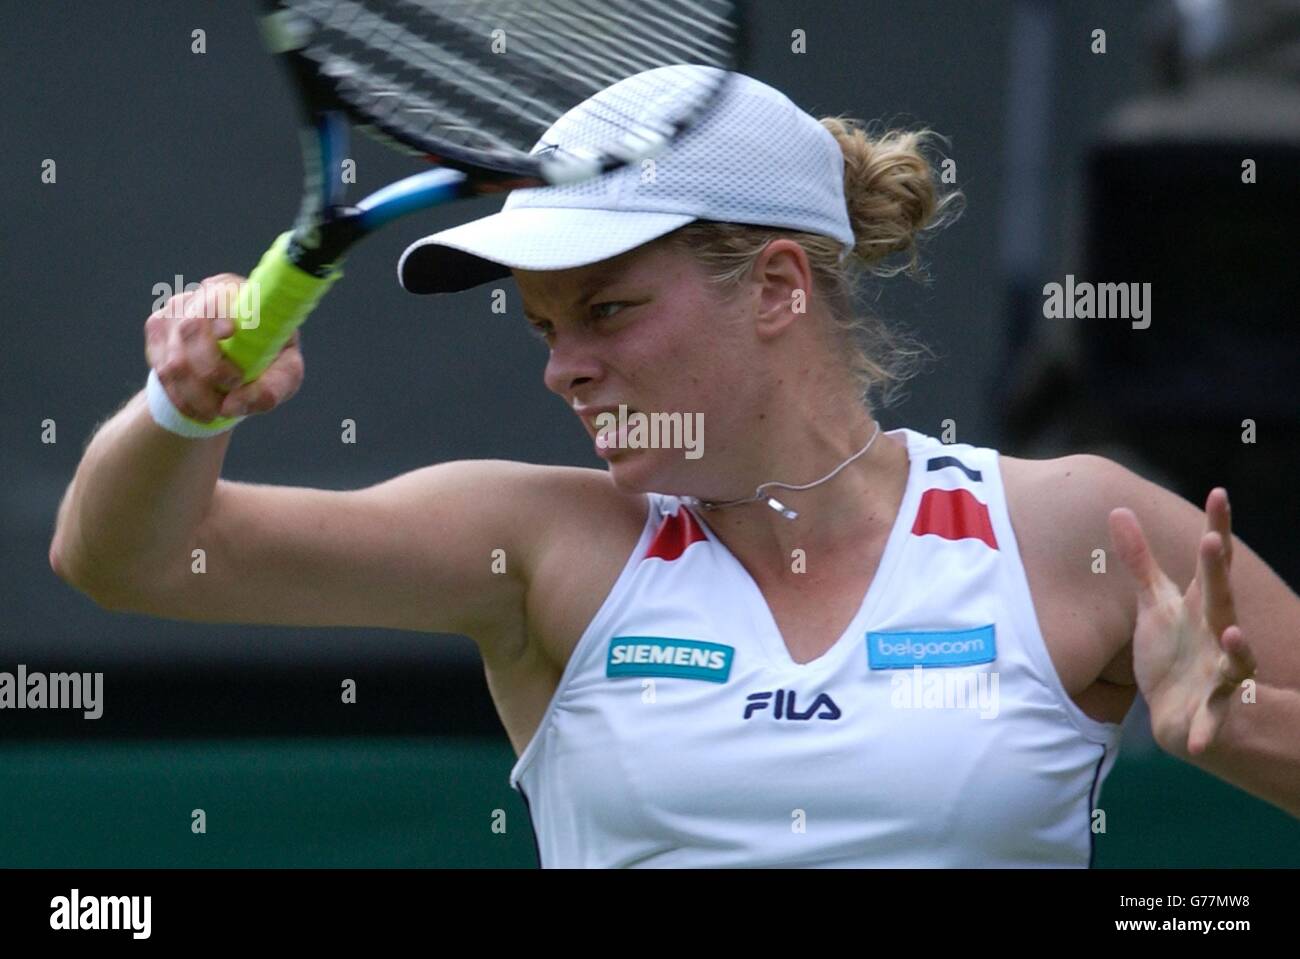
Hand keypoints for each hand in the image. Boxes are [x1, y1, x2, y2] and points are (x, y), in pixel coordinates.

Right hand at [144, 274, 304, 421]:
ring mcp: (174, 312)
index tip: (230, 332)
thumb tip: (231, 405)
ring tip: (215, 410)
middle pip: (190, 328)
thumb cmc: (270, 361)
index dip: (219, 312)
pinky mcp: (156, 332)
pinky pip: (161, 371)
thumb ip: (271, 388)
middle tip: (229, 395)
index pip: (220, 294)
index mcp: (239, 293)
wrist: (241, 365)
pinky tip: (198, 406)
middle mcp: (202, 296)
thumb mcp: (285, 374)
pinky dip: (180, 397)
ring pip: (173, 359)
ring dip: (195, 395)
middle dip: (210, 371)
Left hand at [1108, 488, 1257, 758]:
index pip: (1211, 561)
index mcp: (1202, 605)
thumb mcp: (1154, 602)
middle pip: (1220, 596)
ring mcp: (1219, 669)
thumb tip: (1118, 510)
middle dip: (1218, 570)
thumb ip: (1139, 560)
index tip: (1219, 492)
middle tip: (1213, 539)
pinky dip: (1206, 731)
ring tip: (1235, 632)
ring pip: (1236, 657)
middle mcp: (1218, 632)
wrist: (1176, 708)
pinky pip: (1212, 720)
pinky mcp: (1210, 707)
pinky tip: (1198, 746)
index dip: (1217, 526)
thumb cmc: (1170, 648)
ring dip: (1238, 646)